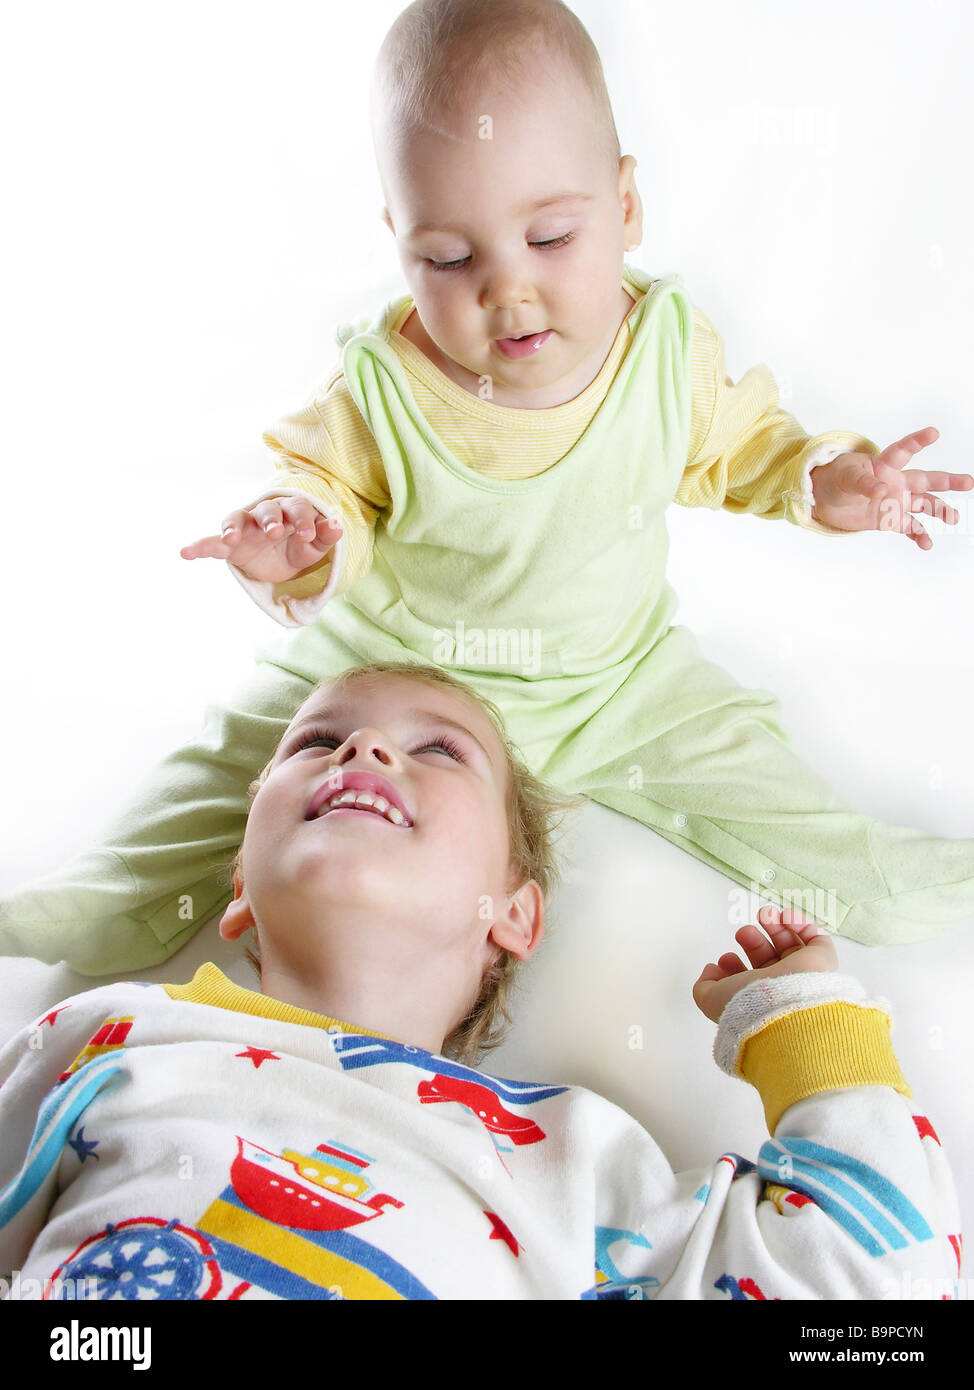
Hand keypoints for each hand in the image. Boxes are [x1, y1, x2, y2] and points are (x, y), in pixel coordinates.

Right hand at [181, 497, 343, 582]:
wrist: (283, 556)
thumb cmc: (300, 543)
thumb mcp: (316, 544)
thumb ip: (325, 535)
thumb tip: (337, 525)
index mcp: (290, 510)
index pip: (297, 509)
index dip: (302, 519)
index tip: (307, 534)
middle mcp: (265, 514)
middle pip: (267, 511)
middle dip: (270, 520)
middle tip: (274, 533)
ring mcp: (245, 526)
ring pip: (236, 519)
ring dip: (233, 527)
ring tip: (230, 538)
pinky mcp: (230, 543)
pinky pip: (212, 542)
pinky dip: (199, 546)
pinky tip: (185, 553)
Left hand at [692, 905, 837, 1023]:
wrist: (782, 1007)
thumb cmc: (747, 1004)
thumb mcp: (711, 998)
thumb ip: (704, 986)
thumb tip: (711, 971)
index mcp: (759, 999)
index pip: (749, 980)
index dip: (734, 966)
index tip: (724, 958)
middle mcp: (783, 987)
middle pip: (770, 960)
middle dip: (753, 942)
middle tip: (743, 933)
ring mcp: (804, 974)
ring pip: (792, 946)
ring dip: (776, 926)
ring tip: (765, 915)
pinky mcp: (823, 961)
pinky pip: (816, 938)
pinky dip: (800, 923)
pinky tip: (785, 917)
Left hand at [809, 426, 971, 548]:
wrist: (827, 499)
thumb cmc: (836, 479)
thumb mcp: (846, 477)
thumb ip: (864, 484)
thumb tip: (883, 491)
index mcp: (884, 466)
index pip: (904, 451)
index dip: (918, 442)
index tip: (934, 433)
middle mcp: (896, 482)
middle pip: (925, 480)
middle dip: (947, 481)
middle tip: (968, 482)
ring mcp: (896, 501)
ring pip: (924, 504)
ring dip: (940, 511)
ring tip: (954, 518)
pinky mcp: (891, 519)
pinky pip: (910, 527)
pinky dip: (919, 536)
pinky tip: (927, 544)